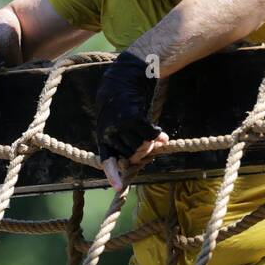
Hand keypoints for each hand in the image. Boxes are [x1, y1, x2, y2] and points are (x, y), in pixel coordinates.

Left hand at [95, 50, 167, 188]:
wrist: (123, 77)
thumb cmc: (122, 102)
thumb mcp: (117, 121)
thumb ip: (128, 138)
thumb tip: (146, 154)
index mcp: (103, 136)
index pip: (107, 159)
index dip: (113, 174)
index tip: (118, 187)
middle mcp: (109, 132)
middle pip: (131, 155)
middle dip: (144, 153)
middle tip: (153, 147)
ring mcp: (119, 126)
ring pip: (141, 146)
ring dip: (152, 144)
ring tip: (157, 139)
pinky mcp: (132, 118)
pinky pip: (149, 135)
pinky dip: (158, 135)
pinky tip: (162, 134)